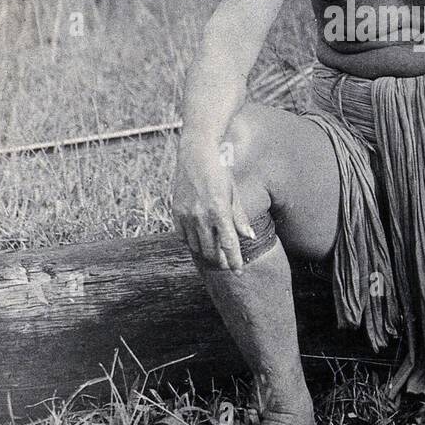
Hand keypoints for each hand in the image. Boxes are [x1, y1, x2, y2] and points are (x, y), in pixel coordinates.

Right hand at [172, 144, 256, 272]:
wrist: (196, 152)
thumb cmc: (220, 170)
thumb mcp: (234, 193)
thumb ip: (240, 217)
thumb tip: (248, 236)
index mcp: (220, 211)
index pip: (228, 245)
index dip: (234, 261)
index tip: (238, 271)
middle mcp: (201, 216)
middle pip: (210, 251)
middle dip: (219, 261)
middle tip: (226, 263)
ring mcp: (186, 214)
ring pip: (195, 247)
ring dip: (206, 253)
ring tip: (214, 253)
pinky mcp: (176, 211)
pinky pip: (183, 236)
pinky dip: (192, 241)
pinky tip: (200, 239)